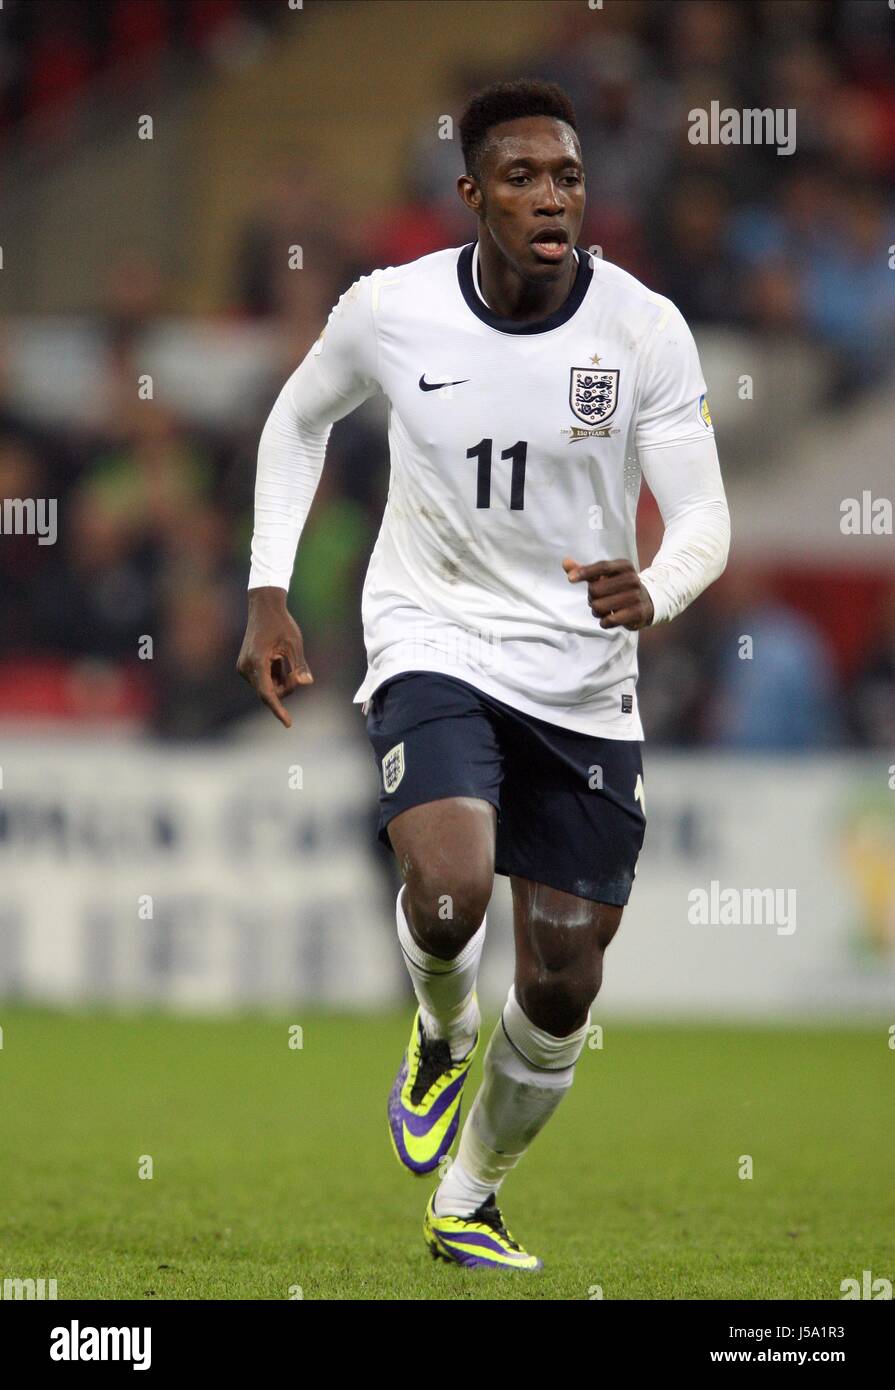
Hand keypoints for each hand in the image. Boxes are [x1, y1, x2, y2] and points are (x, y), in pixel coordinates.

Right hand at [236, 587, 312, 727]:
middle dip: (286, 687)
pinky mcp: (246, 666)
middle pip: (270, 692)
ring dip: (281, 681)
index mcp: (256, 662)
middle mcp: (246, 667)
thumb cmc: (281, 624)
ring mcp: (244, 668)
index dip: (278, 709)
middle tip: (298, 672)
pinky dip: (275, 676)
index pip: (267, 693)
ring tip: (285, 660)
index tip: (288, 723)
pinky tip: (279, 660)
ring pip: (267, 687)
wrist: (264, 608)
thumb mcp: (295, 644)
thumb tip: (307, 683)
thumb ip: (300, 666)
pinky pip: (264, 680)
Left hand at [562, 556, 653, 630]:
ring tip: (603, 609)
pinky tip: (608, 619)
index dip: (584, 572)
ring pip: (599, 606)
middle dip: (591, 597)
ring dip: (596, 611)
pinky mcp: (637, 612)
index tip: (570, 579)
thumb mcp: (605, 576)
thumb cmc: (620, 587)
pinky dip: (604, 622)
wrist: (648, 602)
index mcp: (624, 566)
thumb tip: (565, 562)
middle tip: (598, 599)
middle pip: (595, 589)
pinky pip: (610, 620)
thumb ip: (585, 570)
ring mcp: (636, 596)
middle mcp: (632, 579)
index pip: (602, 567)